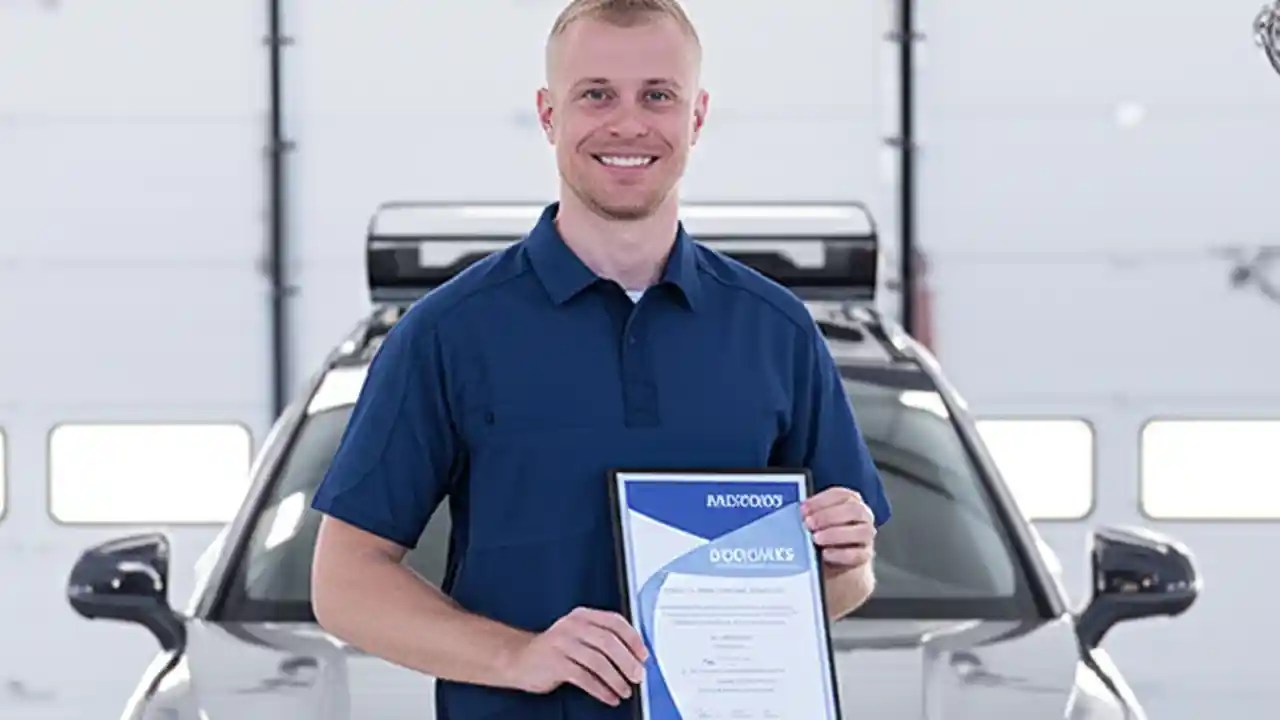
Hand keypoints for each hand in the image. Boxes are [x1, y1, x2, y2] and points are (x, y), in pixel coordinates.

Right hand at [503, 607, 647, 706]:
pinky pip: (584, 678)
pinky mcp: (555, 663)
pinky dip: (601, 690)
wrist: (519, 658)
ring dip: (616, 679)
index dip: (633, 639)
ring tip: (625, 691)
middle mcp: (572, 626)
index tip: (643, 655)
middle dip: (627, 662)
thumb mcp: (577, 636)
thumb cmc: (554, 650)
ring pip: (598, 661)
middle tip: (638, 676)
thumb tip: (633, 656)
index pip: (614, 622)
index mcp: (582, 616)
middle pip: (608, 642)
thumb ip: (602, 639)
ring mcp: (562, 643)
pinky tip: (609, 696)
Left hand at [802, 487, 875, 573]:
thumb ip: (810, 515)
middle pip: (853, 510)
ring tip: (816, 539)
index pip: (841, 495)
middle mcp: (863, 516)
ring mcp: (867, 537)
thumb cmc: (824, 536)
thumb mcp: (817, 522)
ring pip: (861, 531)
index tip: (804, 509)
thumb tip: (797, 514)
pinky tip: (825, 554)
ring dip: (835, 534)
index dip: (821, 501)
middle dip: (828, 516)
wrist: (836, 563)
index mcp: (851, 501)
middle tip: (809, 524)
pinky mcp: (866, 556)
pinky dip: (840, 554)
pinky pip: (858, 554)